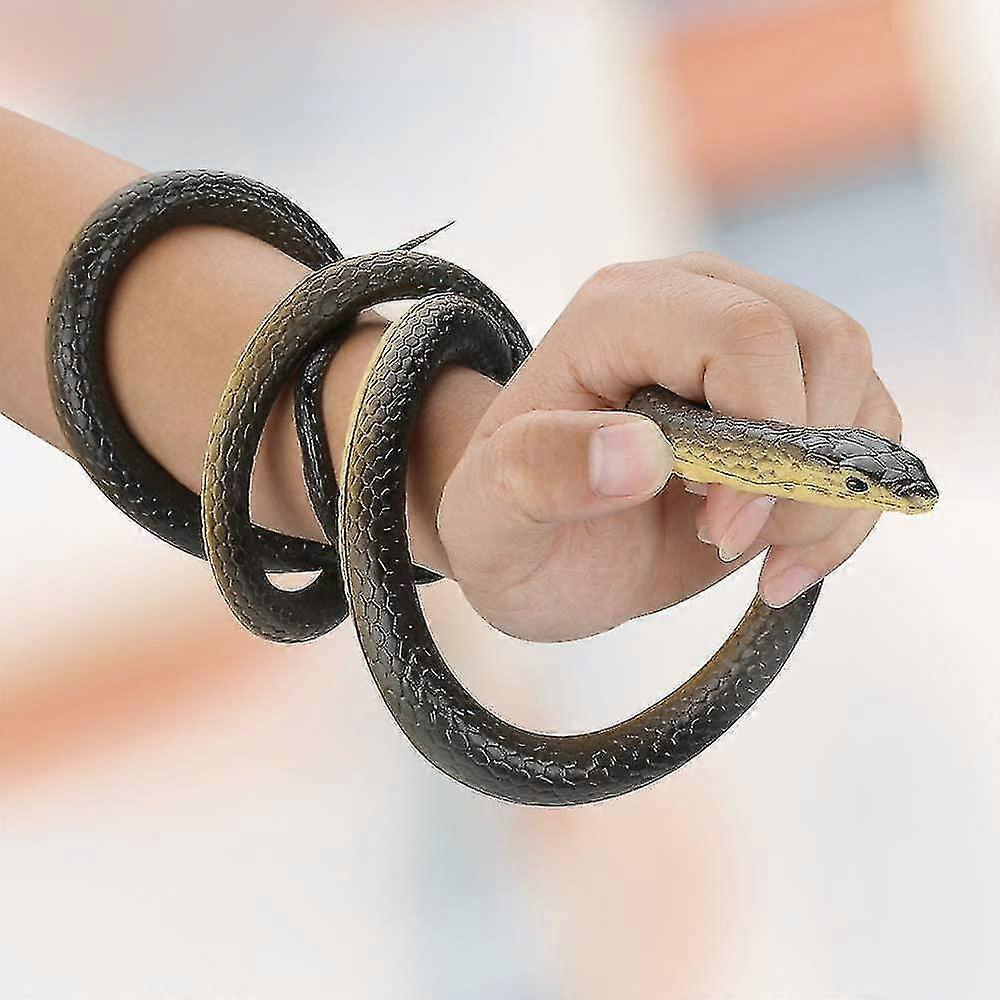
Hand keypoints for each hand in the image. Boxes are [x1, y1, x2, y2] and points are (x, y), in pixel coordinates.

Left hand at [436, 253, 902, 641]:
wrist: (538, 547)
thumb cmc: (509, 526)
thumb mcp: (491, 517)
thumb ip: (540, 474)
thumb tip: (643, 453)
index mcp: (617, 313)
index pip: (745, 334)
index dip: (761, 436)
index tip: (716, 531)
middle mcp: (695, 304)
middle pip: (827, 344)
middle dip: (804, 467)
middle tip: (729, 541)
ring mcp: (748, 344)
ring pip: (859, 384)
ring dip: (833, 493)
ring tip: (754, 557)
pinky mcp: (784, 398)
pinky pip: (866, 432)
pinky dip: (847, 509)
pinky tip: (781, 564)